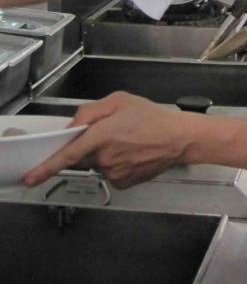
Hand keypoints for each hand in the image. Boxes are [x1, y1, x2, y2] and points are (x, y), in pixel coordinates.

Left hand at [22, 92, 191, 188]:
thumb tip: (73, 126)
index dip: (47, 167)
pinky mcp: (123, 183)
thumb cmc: (152, 117)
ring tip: (127, 142)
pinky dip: (115, 164)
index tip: (31, 177)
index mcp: (101, 136)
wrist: (179, 139)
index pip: (67, 155)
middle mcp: (105, 158)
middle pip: (81, 157)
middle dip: (87, 147)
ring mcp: (114, 173)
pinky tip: (132, 154)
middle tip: (111, 134)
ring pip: (96, 165)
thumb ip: (90, 111)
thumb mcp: (120, 100)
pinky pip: (109, 173)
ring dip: (103, 155)